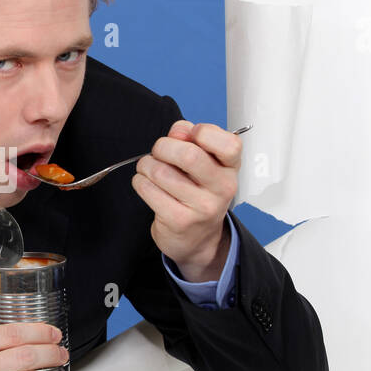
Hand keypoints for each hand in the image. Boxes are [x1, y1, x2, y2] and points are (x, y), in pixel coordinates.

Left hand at [132, 119, 240, 282]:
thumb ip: (192, 139)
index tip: (190, 136)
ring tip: (149, 169)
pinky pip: (148, 189)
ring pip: (161, 172)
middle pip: (188, 155)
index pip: (229, 144)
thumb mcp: (205, 164)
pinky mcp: (178, 220)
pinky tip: (146, 184)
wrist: (197, 239)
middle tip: (159, 151)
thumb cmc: (197, 192)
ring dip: (146, 165)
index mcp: (230, 168)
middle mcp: (222, 188)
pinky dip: (140, 181)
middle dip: (163, 147)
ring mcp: (201, 207)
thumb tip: (178, 131)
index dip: (204, 132)